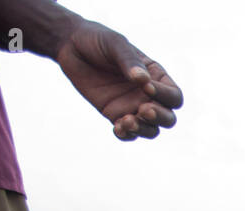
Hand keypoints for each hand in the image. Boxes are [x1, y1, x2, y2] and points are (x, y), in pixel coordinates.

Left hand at [55, 21, 182, 139]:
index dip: (165, 96)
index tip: (146, 86)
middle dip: (160, 117)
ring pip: (151, 130)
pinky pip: (128, 134)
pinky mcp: (115, 116)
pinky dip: (126, 135)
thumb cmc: (98, 40)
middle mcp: (148, 95)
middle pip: (168, 118)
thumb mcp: (115, 44)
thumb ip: (129, 61)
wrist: (71, 46)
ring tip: (127, 121)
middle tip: (143, 110)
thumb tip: (143, 80)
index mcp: (156, 77)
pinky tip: (117, 128)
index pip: (174, 96)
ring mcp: (132, 107)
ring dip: (143, 129)